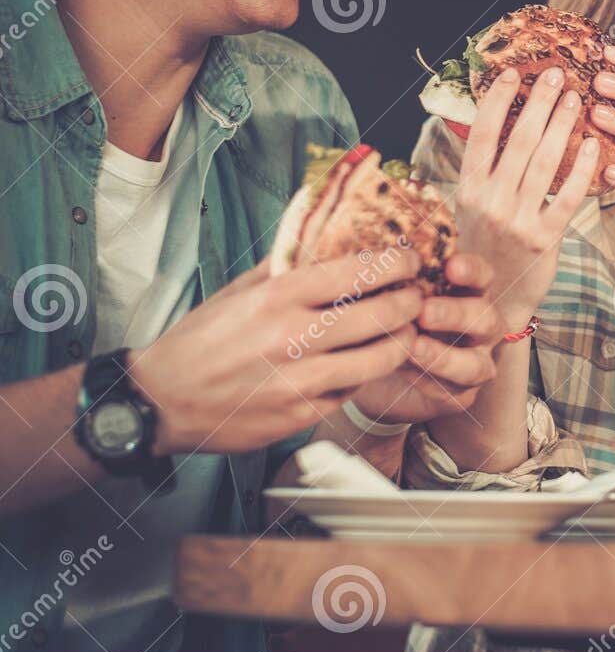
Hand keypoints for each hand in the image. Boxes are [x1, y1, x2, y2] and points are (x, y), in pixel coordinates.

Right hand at [127, 251, 423, 455]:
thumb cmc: (200, 340)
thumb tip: (326, 237)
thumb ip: (285, 266)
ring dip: (403, 342)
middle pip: (382, 315)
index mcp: (278, 297)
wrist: (161, 401)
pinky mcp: (303, 414)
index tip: (410, 260)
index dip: (397, 264)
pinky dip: (367, 374)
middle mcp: (294, 337)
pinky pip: (354, 390)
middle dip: (412, 302)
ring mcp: (301, 380)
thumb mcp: (238, 292)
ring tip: (405, 331)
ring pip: (381, 358)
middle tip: (417, 296)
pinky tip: (367, 362)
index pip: (358, 272)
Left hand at [345, 253, 505, 424]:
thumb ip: (390, 280)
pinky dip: (429, 381)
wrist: (379, 367)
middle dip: (456, 314)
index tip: (451, 265)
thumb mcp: (390, 295)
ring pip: (477, 364)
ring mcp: (476, 362)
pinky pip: (454, 392)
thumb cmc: (388, 318)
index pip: (483, 276)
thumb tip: (364, 256)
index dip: (472, 270)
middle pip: (486, 318)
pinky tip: (405, 371)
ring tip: (412, 348)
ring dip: (445, 356)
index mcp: (468, 293)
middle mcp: (480, 327)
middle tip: (423, 311)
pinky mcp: (463, 394)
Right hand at [454, 65, 599, 314]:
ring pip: (544, 162)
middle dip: (538, 103)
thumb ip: (484, 171)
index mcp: (468, 188)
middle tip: (556, 73)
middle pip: (517, 141)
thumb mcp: (472, 207)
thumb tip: (494, 122)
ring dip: (561, 125)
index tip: (512, 73)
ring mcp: (517, 220)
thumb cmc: (485, 247)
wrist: (491, 303)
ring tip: (576, 98)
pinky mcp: (544, 238)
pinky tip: (592, 145)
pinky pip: (567, 196)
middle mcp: (489, 201)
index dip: (497, 101)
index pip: (481, 135)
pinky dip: (581, 169)